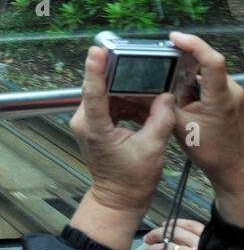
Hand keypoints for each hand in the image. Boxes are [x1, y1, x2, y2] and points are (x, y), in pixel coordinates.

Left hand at [68, 47, 175, 249]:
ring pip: (106, 97)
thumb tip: (165, 96)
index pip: (93, 92)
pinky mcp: (92, 125)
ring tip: (149, 99)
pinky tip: (143, 109)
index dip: (95, 70)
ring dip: (128, 95)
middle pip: (101, 90)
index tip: (96, 51)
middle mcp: (84, 122)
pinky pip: (108, 105)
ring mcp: (86, 123)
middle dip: (124, 82)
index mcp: (94, 127)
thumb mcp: (152, 148)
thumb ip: (159, 119)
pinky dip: (126, 104)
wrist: (118, 198)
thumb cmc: (131, 179)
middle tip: (144, 75)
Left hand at [140, 218, 201, 249]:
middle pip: (174, 233)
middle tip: (148, 238)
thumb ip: (204, 244)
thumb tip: (189, 241)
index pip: (192, 226)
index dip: (177, 223)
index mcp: (211, 240)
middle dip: (157, 234)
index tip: (166, 223)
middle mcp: (201, 246)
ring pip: (166, 248)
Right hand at [168, 32, 243, 223]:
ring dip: (188, 74)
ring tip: (171, 84)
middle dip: (184, 59)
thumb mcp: (180, 128)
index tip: (175, 38)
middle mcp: (232, 92)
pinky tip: (183, 96)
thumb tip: (141, 91)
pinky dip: (194, 84)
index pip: (212, 61)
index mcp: (221, 98)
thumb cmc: (213, 152)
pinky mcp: (231, 97)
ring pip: (207, 72)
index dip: (194, 44)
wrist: (236, 167)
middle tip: (163, 60)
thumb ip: (163, 105)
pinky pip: (210, 82)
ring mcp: (234, 94)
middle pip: (207, 62)